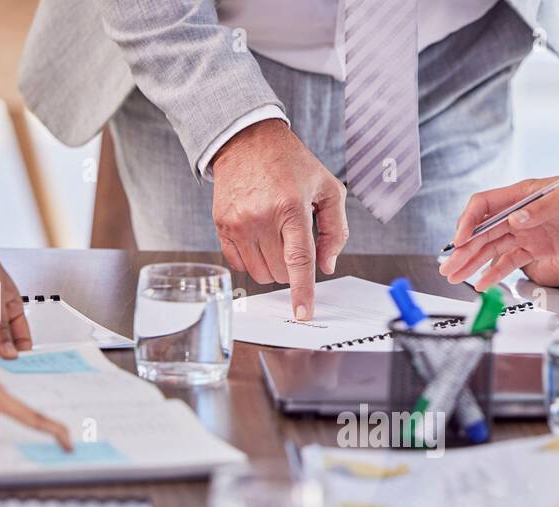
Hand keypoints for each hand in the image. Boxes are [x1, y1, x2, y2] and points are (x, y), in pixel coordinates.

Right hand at [211, 119, 348, 320]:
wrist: (247, 140)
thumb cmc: (291, 164)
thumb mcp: (327, 188)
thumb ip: (336, 229)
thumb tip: (327, 266)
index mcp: (291, 206)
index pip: (298, 259)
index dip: (303, 291)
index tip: (303, 314)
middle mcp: (261, 216)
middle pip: (280, 271)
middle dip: (292, 267)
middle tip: (294, 239)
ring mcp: (238, 222)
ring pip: (260, 273)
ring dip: (273, 266)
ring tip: (277, 236)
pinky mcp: (222, 225)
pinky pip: (240, 264)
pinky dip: (253, 260)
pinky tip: (259, 237)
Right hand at [439, 151, 558, 290]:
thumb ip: (542, 209)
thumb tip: (516, 220)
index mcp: (524, 194)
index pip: (485, 206)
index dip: (468, 222)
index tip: (459, 240)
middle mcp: (521, 212)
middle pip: (483, 231)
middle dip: (464, 250)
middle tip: (448, 268)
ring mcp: (528, 230)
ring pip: (493, 248)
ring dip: (473, 263)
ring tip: (455, 277)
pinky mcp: (538, 247)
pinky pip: (511, 261)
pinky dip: (496, 272)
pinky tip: (482, 283)